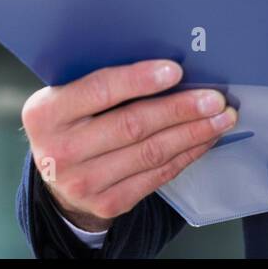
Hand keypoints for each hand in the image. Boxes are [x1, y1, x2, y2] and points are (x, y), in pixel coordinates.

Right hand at [20, 59, 237, 232]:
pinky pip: (157, 175)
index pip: (99, 90)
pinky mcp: (107, 203)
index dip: (140, 80)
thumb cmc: (75, 120)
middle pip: (132, 125)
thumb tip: (169, 64)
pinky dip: (187, 154)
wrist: (59, 175)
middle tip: (215, 98)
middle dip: (180, 109)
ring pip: (150, 152)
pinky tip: (205, 139)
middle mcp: (59, 151)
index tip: (176, 70)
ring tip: (222, 117)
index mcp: (45, 113)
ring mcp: (82, 182)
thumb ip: (104, 82)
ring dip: (193, 133)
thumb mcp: (72, 97)